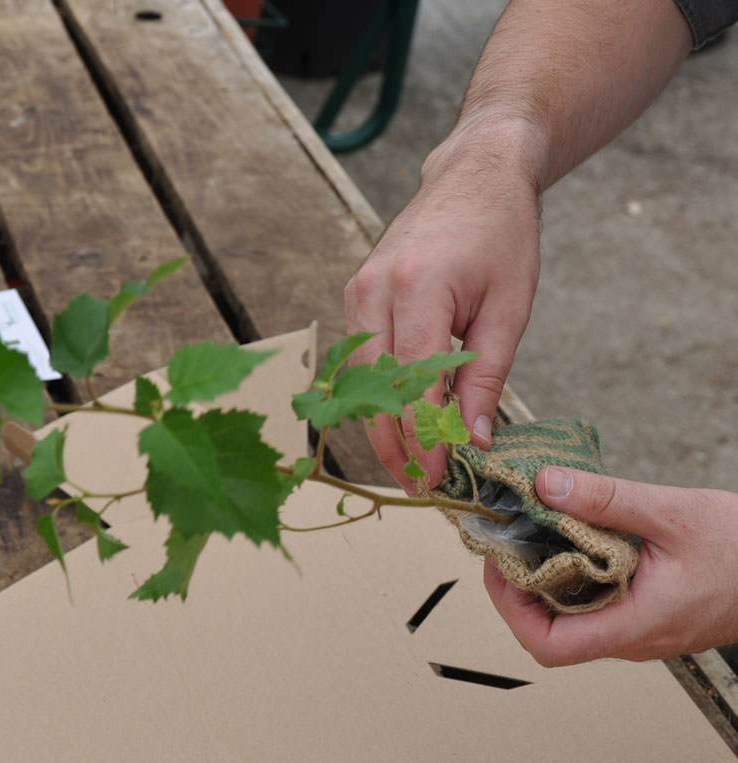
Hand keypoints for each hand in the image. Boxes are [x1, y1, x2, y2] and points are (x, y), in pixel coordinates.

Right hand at [344, 118, 540, 491]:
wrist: (473, 174)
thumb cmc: (502, 235)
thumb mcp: (509, 309)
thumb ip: (485, 377)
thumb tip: (468, 439)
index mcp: (418, 287)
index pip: (411, 385)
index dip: (421, 440)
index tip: (435, 481)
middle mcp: (373, 290)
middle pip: (372, 389)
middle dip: (392, 444)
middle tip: (416, 486)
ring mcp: (356, 291)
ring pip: (358, 379)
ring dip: (379, 424)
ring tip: (407, 463)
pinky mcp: (354, 294)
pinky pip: (358, 358)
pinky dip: (374, 394)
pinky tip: (396, 420)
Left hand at [485, 466, 737, 664]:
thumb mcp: (672, 513)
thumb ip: (606, 499)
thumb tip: (546, 485)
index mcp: (636, 624)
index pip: (551, 645)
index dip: (511, 609)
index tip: (499, 564)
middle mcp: (632, 637)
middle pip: (550, 633)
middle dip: (518, 589)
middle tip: (507, 540)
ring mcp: (639, 629)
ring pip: (570, 619)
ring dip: (543, 580)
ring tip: (530, 535)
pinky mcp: (645, 614)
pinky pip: (593, 605)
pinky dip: (570, 576)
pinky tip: (567, 539)